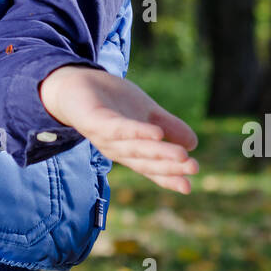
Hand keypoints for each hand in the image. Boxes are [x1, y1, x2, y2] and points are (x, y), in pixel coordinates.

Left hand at [39, 65, 198, 193]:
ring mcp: (104, 136)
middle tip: (194, 168)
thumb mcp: (146, 113)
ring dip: (159, 152)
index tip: (189, 187)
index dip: (168, 177)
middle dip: (169, 166)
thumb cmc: (111, 101)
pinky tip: (156, 134)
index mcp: (129, 149)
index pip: (150, 167)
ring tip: (183, 156)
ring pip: (134, 148)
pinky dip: (136, 132)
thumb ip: (168, 127)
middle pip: (145, 161)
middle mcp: (116, 148)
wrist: (76, 83)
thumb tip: (194, 144)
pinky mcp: (95, 121)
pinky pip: (117, 129)